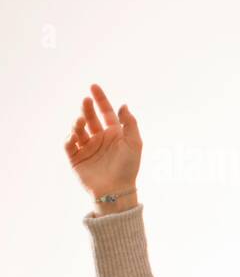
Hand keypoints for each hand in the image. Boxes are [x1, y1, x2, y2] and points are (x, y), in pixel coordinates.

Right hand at [64, 83, 141, 197]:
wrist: (116, 190)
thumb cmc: (128, 167)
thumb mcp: (134, 143)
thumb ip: (130, 123)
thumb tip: (123, 105)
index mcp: (114, 134)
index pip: (106, 112)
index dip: (100, 99)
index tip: (93, 86)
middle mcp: (100, 139)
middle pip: (91, 118)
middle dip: (87, 108)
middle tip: (86, 101)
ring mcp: (87, 148)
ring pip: (78, 129)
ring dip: (78, 123)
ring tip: (80, 121)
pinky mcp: (76, 158)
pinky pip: (69, 144)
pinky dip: (69, 137)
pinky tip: (74, 135)